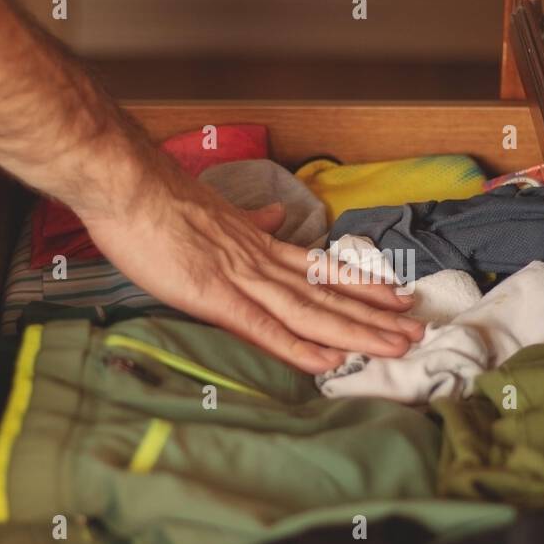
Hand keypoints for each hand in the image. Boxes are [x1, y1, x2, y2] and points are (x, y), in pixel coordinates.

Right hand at [79, 153, 423, 374]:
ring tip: (396, 345)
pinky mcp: (215, 296)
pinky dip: (298, 346)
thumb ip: (245, 220)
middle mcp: (261, 261)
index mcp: (259, 244)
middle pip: (328, 294)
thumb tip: (269, 216)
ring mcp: (242, 279)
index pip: (321, 269)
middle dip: (375, 316)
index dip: (361, 285)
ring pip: (311, 311)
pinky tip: (327, 361)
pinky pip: (264, 327)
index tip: (396, 297)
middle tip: (417, 330)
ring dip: (355, 331)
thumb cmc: (157, 200)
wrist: (126, 183)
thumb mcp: (213, 208)